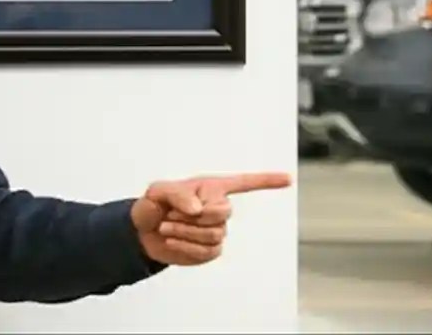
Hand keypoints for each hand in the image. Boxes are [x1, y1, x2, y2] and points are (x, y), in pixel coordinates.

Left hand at [130, 172, 291, 265]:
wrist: (142, 233)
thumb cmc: (153, 205)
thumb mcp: (158, 191)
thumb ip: (178, 194)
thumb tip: (199, 209)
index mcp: (211, 188)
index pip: (244, 183)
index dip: (267, 181)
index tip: (289, 179)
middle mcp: (218, 208)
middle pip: (225, 212)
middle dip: (196, 216)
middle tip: (172, 215)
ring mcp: (217, 230)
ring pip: (215, 234)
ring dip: (186, 232)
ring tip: (167, 227)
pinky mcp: (210, 250)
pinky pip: (207, 251)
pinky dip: (186, 247)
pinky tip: (172, 242)